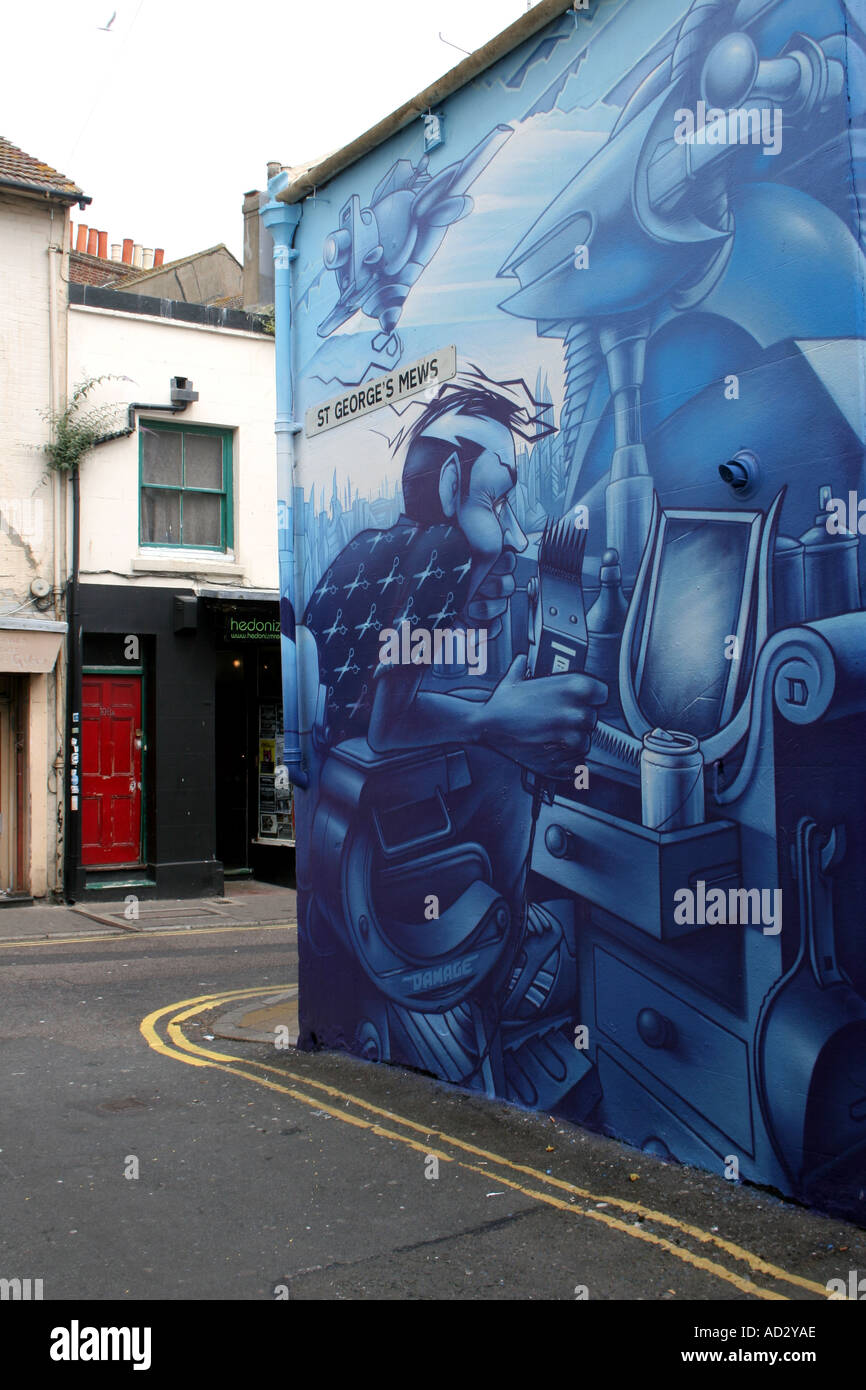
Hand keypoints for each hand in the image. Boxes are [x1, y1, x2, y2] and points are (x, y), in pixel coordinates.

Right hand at [476, 654, 606, 778]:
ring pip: (585, 742)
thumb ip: (524, 667)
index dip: (592, 697)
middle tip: (558, 719)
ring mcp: (570, 740)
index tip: (584, 700)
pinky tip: (552, 749)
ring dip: (572, 740)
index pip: (602, 693)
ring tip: (553, 735)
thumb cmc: (502, 704)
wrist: (486, 726)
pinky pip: (576, 763)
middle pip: (592, 719)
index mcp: (574, 688)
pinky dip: (567, 760)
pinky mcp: (561, 761)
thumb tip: (523, 661)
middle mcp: (575, 714)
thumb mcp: (517, 678)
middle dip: (578, 720)